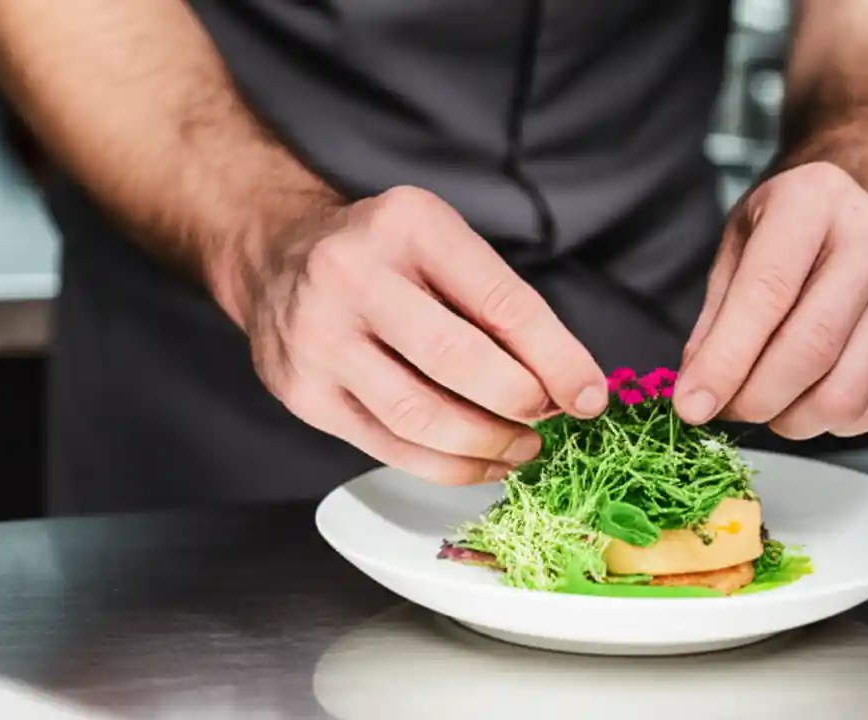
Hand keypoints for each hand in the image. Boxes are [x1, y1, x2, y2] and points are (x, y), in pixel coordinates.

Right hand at [225, 186, 606, 483]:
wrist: (278, 257)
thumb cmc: (385, 254)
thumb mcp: (444, 244)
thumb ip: (500, 304)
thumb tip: (568, 383)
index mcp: (408, 226)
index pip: (500, 301)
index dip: (555, 358)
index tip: (590, 396)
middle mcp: (353, 277)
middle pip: (457, 361)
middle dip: (521, 401)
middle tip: (550, 419)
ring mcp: (320, 339)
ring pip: (421, 417)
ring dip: (487, 444)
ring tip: (524, 447)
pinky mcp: (305, 394)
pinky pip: (390, 447)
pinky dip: (448, 466)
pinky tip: (482, 462)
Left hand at [674, 162, 867, 437]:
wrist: (858, 201)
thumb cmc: (787, 226)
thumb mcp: (735, 247)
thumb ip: (715, 321)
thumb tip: (699, 396)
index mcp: (811, 200)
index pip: (767, 295)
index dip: (726, 361)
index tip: (692, 407)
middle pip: (813, 348)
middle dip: (757, 399)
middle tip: (727, 411)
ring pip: (847, 390)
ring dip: (793, 419)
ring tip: (768, 403)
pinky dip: (833, 423)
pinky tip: (809, 400)